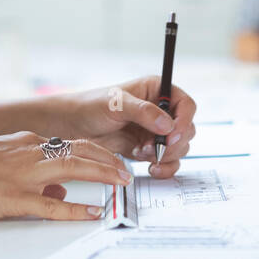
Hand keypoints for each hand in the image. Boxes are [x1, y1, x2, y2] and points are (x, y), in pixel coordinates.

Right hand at [0, 132, 131, 221]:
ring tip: (122, 184)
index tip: (115, 161)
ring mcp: (21, 174)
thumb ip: (33, 171)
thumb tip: (61, 189)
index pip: (72, 143)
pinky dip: (76, 208)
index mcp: (26, 142)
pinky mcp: (12, 198)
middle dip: (110, 161)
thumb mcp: (1, 160)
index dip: (99, 152)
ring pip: (73, 169)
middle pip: (81, 151)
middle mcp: (28, 151)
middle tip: (128, 172)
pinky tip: (92, 211)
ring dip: (103, 175)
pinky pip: (51, 204)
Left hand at [56, 76, 197, 178]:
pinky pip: (167, 161)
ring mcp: (155, 132)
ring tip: (141, 152)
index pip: (185, 105)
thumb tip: (167, 124)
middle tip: (154, 148)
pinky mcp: (147, 149)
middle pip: (186, 130)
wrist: (72, 127)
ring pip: (179, 148)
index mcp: (157, 91)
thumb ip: (143, 112)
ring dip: (165, 155)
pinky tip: (150, 166)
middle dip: (172, 143)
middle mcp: (160, 111)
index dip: (184, 121)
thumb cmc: (91, 106)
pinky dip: (163, 167)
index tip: (172, 135)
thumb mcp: (116, 104)